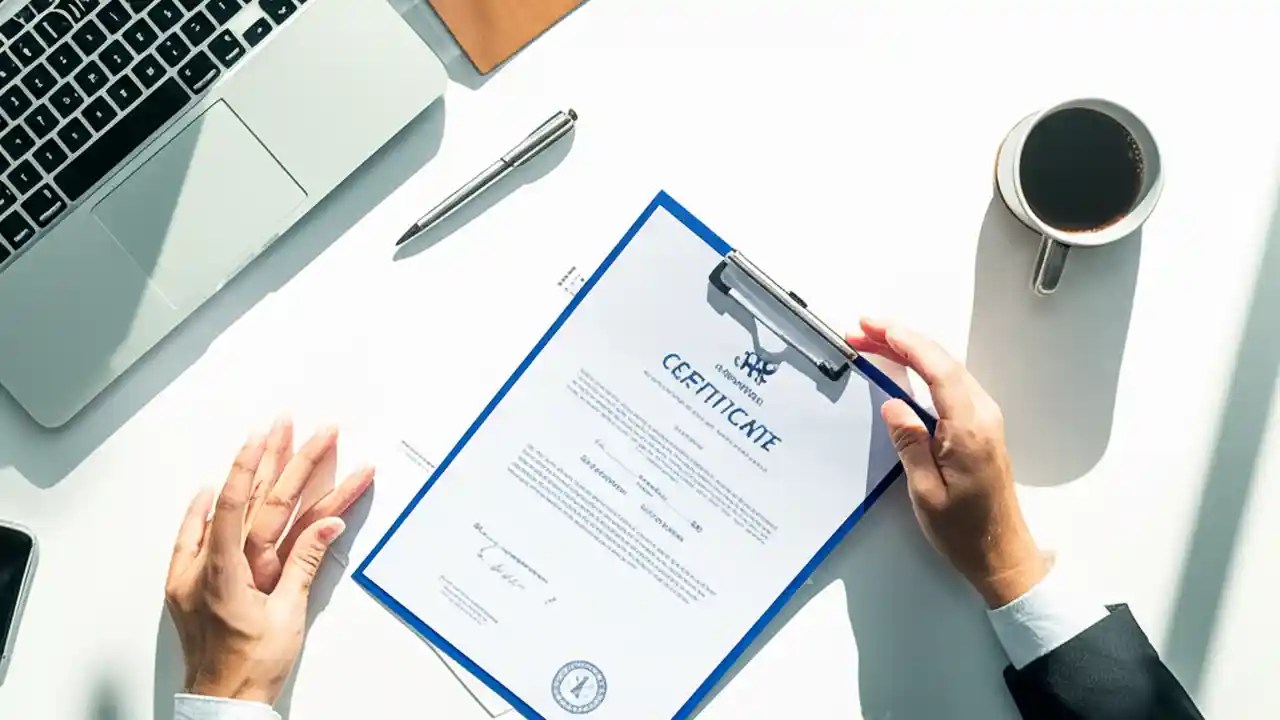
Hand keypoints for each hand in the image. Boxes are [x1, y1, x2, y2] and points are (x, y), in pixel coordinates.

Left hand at [165, 419, 374, 703]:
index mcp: (227, 574)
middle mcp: (205, 569)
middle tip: (290, 425)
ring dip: (244, 476)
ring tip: (264, 443)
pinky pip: (194, 538)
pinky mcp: (191, 585)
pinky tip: (207, 488)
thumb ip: (304, 564)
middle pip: (242, 501)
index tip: (274, 435)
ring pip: (223, 514)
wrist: (222, 700)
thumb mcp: (288, 616)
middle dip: (271, 459)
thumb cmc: (252, 667)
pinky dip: (201, 512)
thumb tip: (327, 524)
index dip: (257, 464)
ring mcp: (195, 575)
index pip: (240, 503)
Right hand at [847, 318, 1047, 607]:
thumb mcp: (926, 492)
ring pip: (946, 370)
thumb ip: (910, 443)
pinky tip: (902, 366)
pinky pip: (950, 385)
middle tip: (861, 329)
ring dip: (910, 352)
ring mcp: (985, 419)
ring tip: (873, 342)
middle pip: (941, 362)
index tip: (875, 327)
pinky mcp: (980, 427)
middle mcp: (982, 415)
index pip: (937, 369)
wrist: (1002, 554)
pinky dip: (923, 369)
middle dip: (901, 340)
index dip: (905, 342)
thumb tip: (893, 403)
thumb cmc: (963, 531)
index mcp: (969, 428)